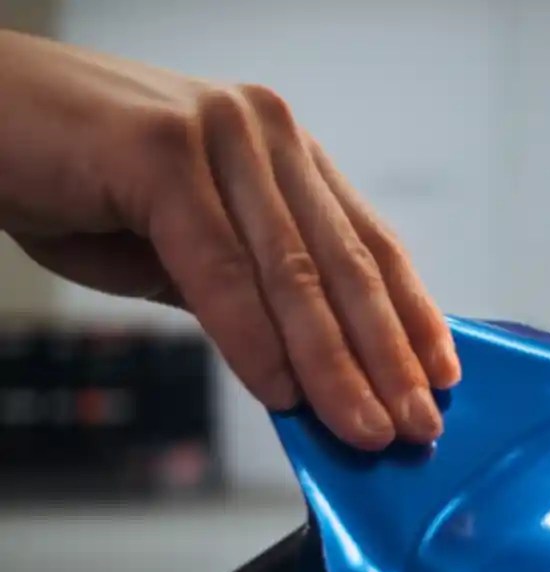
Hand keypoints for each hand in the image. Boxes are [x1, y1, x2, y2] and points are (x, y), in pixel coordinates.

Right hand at [0, 30, 459, 449]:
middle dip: (387, 355)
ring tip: (366, 428)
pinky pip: (220, 269)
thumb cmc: (75, 176)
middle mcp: (266, 134)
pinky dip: (252, 340)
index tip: (442, 375)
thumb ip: (242, 289)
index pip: (367, 242)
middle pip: (345, 265)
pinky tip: (282, 394)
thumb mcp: (178, 242)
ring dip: (334, 364)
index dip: (411, 313)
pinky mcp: (163, 153)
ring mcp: (220, 136)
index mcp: (282, 151)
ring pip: (293, 274)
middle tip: (417, 424)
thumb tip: (302, 366)